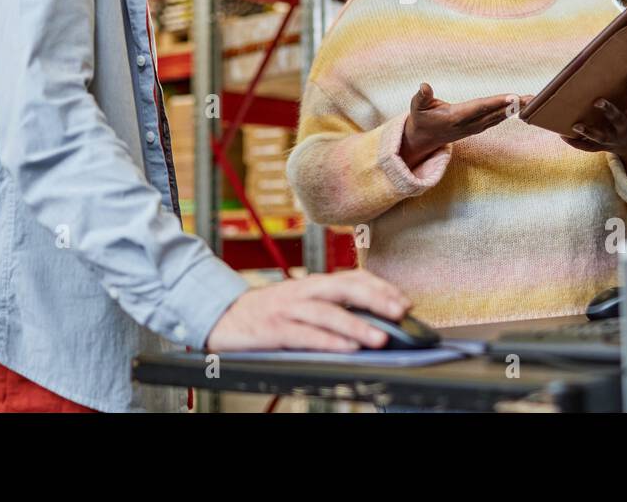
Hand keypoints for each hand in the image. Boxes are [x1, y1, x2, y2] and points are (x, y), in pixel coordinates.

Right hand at [205, 270, 411, 352]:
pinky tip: (346, 348)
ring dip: (356, 324)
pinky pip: (304, 335)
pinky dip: (327, 341)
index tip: (404, 301)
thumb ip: (330, 307)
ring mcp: (288, 309)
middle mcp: (303, 291)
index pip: (353, 278)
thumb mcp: (301, 302)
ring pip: (327, 313)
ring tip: (380, 337)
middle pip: (345, 288)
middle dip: (376, 299)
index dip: (381, 288)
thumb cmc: (267, 312)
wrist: (222, 316)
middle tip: (401, 312)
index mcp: (313, 284)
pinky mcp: (273, 329)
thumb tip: (369, 319)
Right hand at [399, 83, 522, 166]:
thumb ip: (422, 97)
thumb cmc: (421, 119)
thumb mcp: (416, 107)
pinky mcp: (477, 127)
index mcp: (455, 118)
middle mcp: (468, 124)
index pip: (479, 108)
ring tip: (531, 100)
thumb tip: (424, 86)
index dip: (496, 102)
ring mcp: (474, 128)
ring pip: (497, 117)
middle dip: (513, 105)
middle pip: (494, 113)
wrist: (423, 139)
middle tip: (531, 98)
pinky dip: (508, 112)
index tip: (512, 97)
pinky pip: (495, 119)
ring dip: (515, 109)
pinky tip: (519, 106)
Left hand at [565, 73, 626, 186]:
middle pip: (617, 120)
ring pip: (600, 137)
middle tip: (597, 101)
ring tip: (576, 124)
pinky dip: (575, 142)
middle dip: (608, 111)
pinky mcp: (602, 146)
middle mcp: (626, 129)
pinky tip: (563, 135)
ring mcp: (613, 139)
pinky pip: (587, 147)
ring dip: (588, 131)